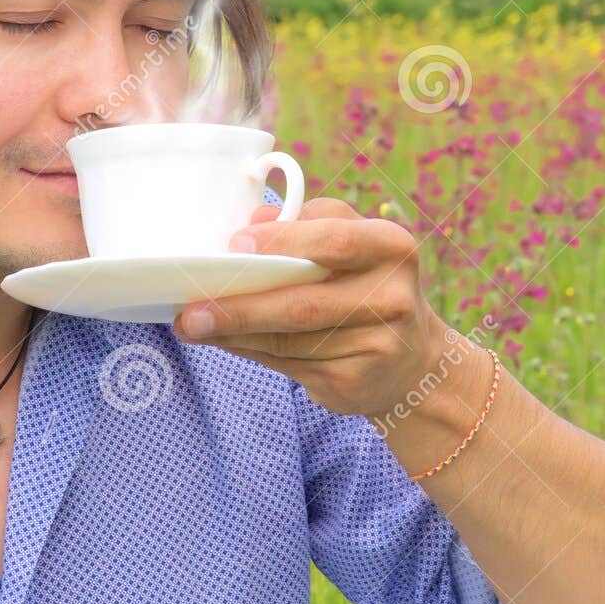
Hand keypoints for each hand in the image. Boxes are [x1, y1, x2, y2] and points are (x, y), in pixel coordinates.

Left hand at [172, 196, 449, 417]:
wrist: (412, 361)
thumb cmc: (365, 285)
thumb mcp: (352, 243)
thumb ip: (307, 225)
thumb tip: (250, 222)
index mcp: (391, 246)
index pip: (334, 240)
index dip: (282, 243)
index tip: (234, 246)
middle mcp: (391, 296)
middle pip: (304, 303)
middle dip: (242, 306)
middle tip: (192, 309)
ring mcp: (377, 345)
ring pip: (289, 340)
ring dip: (235, 333)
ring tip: (193, 325)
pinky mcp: (355, 381)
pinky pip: (288, 365)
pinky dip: (250, 352)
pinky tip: (225, 341)